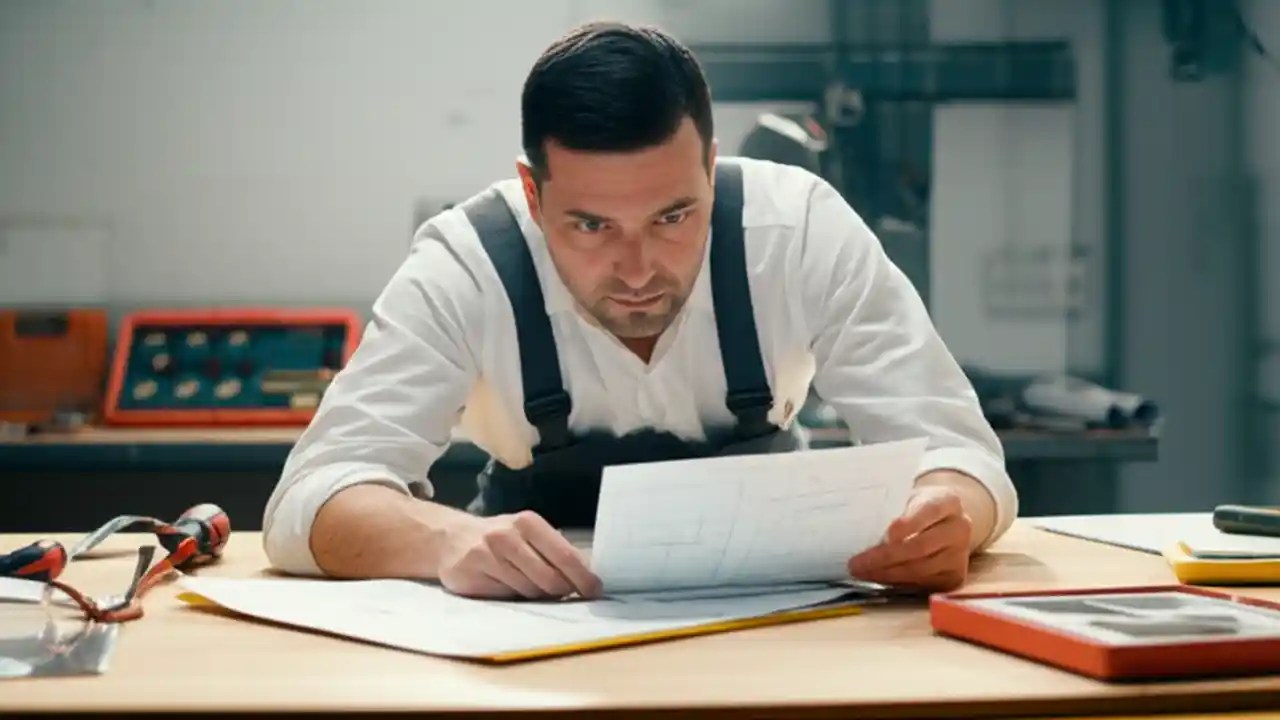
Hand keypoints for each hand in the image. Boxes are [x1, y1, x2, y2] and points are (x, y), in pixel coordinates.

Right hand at [437, 510, 602, 599]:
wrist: (451, 539)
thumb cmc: (501, 540)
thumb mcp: (527, 535)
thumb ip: (553, 552)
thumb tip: (587, 577)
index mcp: (528, 522)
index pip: (564, 554)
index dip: (583, 576)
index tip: (596, 591)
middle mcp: (507, 535)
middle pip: (549, 577)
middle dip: (562, 591)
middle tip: (565, 594)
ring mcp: (487, 555)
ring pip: (529, 590)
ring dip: (538, 596)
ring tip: (530, 586)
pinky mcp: (471, 574)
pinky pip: (505, 596)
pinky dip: (514, 598)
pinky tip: (508, 588)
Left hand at [847, 484, 972, 591]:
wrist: (943, 522)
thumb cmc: (915, 507)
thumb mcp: (906, 497)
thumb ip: (892, 509)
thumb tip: (860, 527)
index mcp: (948, 500)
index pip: (930, 510)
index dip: (908, 524)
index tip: (887, 534)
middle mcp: (960, 528)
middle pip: (921, 546)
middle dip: (885, 557)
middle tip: (857, 563)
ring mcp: (960, 555)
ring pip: (920, 569)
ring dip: (887, 574)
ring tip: (862, 573)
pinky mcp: (955, 577)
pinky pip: (923, 584)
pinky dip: (898, 583)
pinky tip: (879, 579)